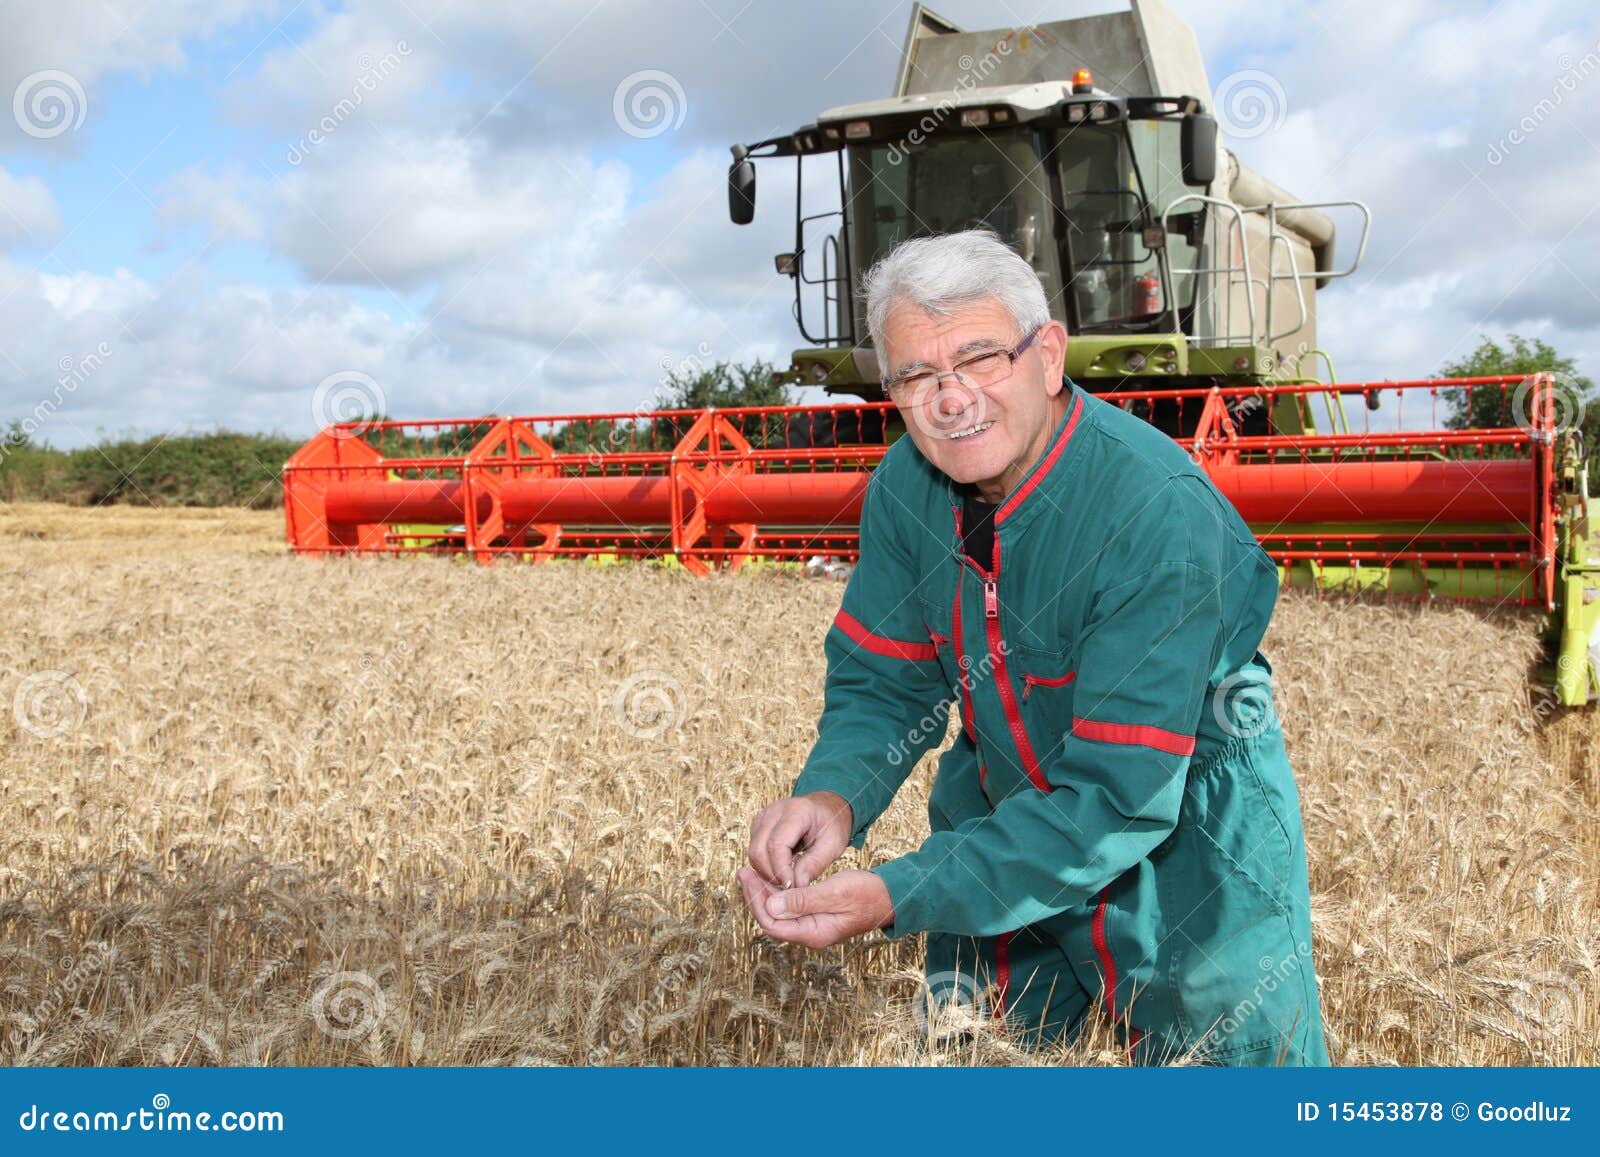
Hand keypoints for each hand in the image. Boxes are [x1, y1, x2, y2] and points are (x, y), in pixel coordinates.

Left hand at [736, 868, 893, 948]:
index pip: (771, 923)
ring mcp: (812, 925)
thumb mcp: (835, 893)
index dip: (755, 901)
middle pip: (771, 919)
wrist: (890, 897)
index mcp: (813, 932)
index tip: (748, 877)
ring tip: (752, 872)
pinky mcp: (816, 916)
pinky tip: (772, 877)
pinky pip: (790, 907)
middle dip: (755, 896)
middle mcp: (809, 933)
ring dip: (765, 893)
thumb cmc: (867, 894)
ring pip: (779, 912)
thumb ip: (803, 900)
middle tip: (743, 871)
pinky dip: (778, 892)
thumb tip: (770, 906)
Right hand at [745, 790, 852, 888]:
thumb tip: (797, 884)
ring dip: (767, 872)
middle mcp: (774, 811)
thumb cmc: (832, 824)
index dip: (781, 870)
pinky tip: (784, 869)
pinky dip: (765, 865)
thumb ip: (815, 864)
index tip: (793, 886)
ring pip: (753, 852)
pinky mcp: (758, 826)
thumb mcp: (834, 844)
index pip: (776, 845)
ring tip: (789, 878)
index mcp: (796, 811)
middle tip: (790, 887)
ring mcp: (763, 818)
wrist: (826, 808)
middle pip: (758, 850)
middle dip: (772, 874)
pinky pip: (754, 851)